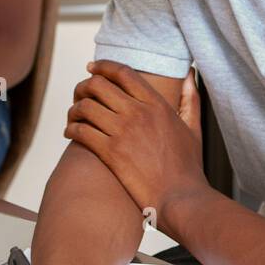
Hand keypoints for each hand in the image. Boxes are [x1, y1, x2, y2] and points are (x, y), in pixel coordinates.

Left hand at [63, 60, 209, 234]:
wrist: (180, 198)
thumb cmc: (188, 167)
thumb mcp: (193, 128)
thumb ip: (190, 99)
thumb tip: (189, 75)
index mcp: (157, 105)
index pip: (123, 73)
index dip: (103, 66)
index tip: (92, 68)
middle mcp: (138, 113)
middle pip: (99, 85)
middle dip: (84, 86)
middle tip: (80, 94)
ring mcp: (123, 132)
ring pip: (86, 107)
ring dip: (74, 109)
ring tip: (73, 116)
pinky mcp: (110, 153)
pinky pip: (81, 131)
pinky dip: (71, 129)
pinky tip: (71, 133)